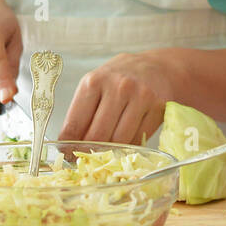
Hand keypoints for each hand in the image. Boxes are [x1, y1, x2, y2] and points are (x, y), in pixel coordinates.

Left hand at [58, 51, 179, 144]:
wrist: (157, 67)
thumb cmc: (120, 78)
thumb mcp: (95, 85)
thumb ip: (82, 112)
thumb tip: (69, 145)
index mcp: (95, 82)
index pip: (75, 124)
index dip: (68, 144)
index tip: (67, 154)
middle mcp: (118, 87)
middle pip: (97, 136)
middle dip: (89, 151)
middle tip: (86, 158)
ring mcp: (141, 97)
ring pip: (119, 141)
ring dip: (111, 151)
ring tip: (106, 151)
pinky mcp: (159, 108)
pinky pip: (139, 140)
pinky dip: (129, 147)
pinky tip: (126, 142)